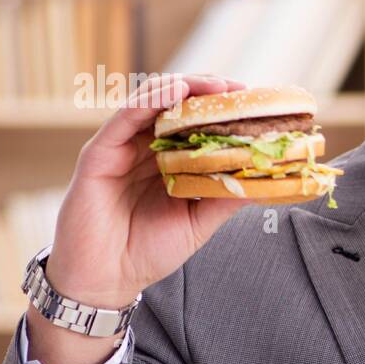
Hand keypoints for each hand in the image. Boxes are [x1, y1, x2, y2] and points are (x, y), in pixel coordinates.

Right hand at [26, 74, 254, 363]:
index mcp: (167, 163)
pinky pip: (124, 117)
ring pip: (152, 103)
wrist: (105, 278)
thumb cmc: (147, 251)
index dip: (223, 111)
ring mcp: (121, 148)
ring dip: (184, 87)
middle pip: (177, 107)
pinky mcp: (99, 153)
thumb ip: (225, 198)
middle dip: (209, 93)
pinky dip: (149, 100)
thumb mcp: (198, 223)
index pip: (196, 125)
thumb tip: (265, 180)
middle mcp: (144, 149)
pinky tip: (174, 90)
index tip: (254, 104)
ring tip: (214, 85)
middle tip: (239, 90)